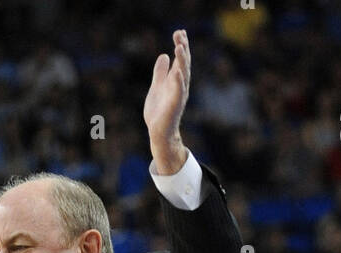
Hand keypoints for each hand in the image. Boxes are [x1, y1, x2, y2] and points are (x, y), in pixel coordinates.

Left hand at [144, 29, 190, 173]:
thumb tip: (163, 55)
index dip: (181, 45)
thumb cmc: (159, 112)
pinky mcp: (175, 106)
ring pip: (183, 75)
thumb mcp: (157, 87)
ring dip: (182, 61)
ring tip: (179, 47)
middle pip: (183, 64)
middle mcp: (180, 86)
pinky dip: (178, 81)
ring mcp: (179, 95)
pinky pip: (178, 92)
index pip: (180, 60)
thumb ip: (160, 72)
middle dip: (183, 48)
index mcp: (176, 81)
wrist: (158, 133)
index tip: (179, 31)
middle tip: (180, 33)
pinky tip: (177, 71)